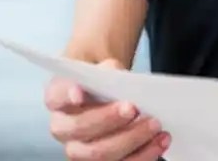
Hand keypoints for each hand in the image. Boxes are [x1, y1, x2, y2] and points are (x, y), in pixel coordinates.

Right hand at [44, 59, 170, 160]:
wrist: (108, 93)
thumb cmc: (103, 81)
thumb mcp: (104, 67)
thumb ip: (108, 69)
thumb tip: (116, 74)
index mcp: (57, 99)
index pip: (57, 96)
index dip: (67, 95)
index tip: (80, 93)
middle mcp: (63, 128)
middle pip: (80, 129)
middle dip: (109, 120)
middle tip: (134, 108)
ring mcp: (79, 150)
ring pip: (99, 155)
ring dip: (131, 140)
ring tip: (154, 125)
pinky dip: (143, 155)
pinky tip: (160, 141)